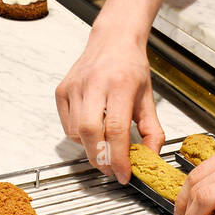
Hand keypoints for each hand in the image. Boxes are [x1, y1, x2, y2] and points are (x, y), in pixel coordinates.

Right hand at [55, 29, 163, 182]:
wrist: (113, 40)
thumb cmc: (131, 67)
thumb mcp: (148, 98)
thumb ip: (152, 131)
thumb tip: (149, 158)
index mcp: (120, 84)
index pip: (116, 129)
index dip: (119, 158)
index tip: (124, 174)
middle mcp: (95, 83)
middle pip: (90, 133)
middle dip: (101, 159)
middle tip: (112, 169)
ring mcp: (75, 86)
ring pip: (76, 133)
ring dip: (91, 149)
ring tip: (105, 147)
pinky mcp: (62, 90)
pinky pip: (67, 126)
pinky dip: (79, 136)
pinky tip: (93, 129)